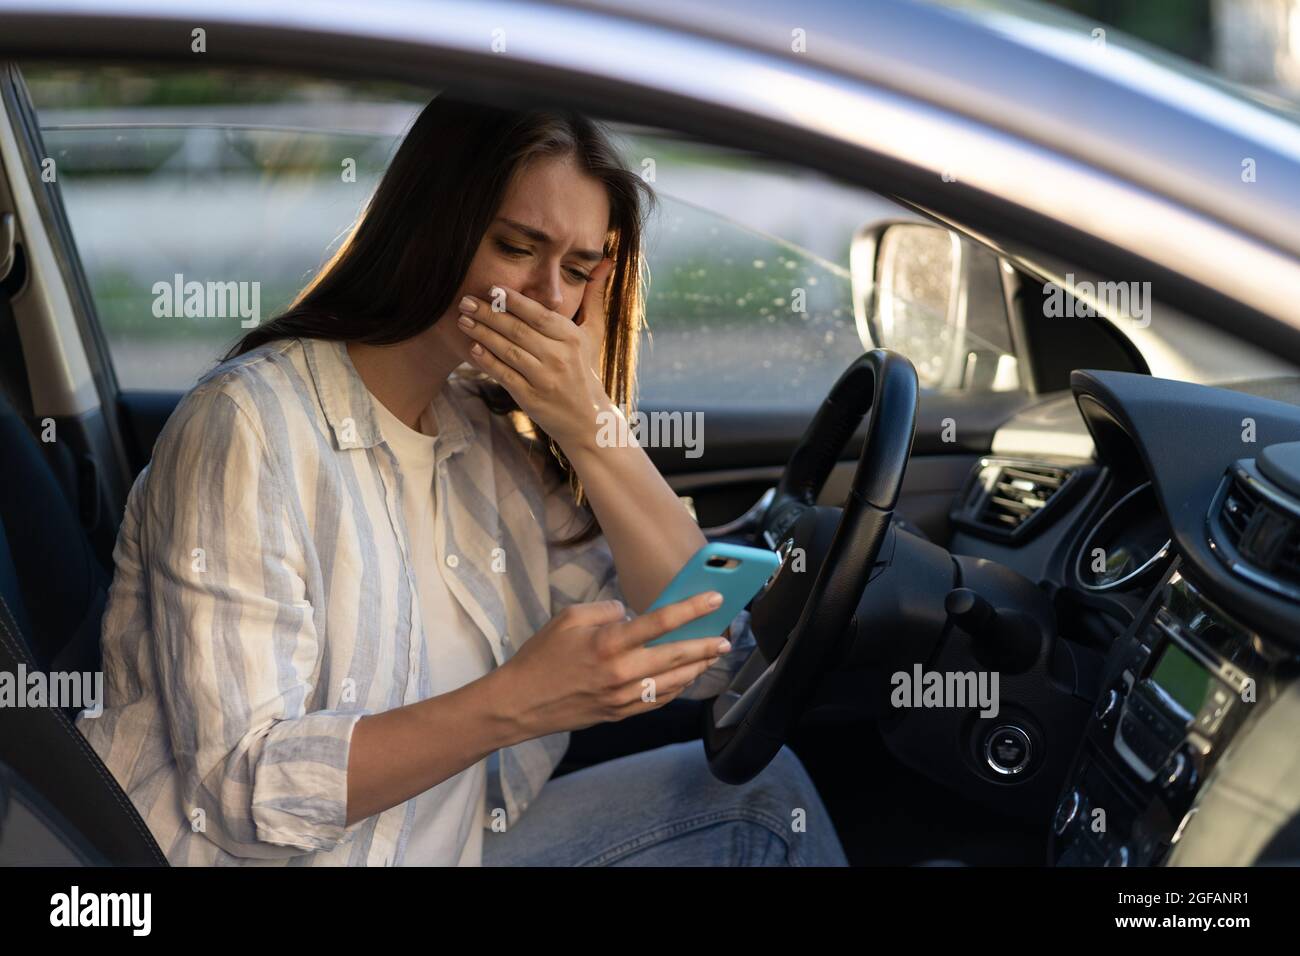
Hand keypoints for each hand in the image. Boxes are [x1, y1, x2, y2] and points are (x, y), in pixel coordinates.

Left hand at [456, 258, 615, 448]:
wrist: (589, 420)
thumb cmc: (586, 371)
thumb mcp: (593, 333)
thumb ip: (594, 296)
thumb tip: (605, 261)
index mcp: (572, 338)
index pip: (539, 314)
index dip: (514, 300)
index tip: (492, 287)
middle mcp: (559, 357)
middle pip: (518, 330)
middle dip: (489, 314)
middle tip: (466, 301)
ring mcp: (544, 379)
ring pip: (508, 351)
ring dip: (482, 334)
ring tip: (463, 320)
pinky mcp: (531, 398)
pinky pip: (504, 375)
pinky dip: (487, 361)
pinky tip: (472, 348)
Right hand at [495, 591, 732, 738]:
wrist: (520, 702)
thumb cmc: (542, 656)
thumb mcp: (569, 618)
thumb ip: (606, 610)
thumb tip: (632, 615)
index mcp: (608, 643)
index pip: (660, 622)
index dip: (691, 609)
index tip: (714, 600)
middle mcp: (621, 672)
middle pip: (676, 657)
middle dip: (705, 645)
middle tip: (726, 639)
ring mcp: (622, 697)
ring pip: (672, 683)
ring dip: (696, 668)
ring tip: (711, 656)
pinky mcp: (619, 713)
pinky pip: (657, 701)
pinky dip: (676, 688)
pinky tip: (684, 678)